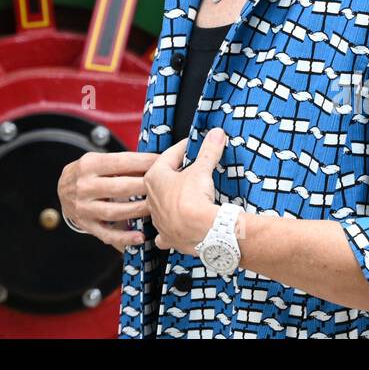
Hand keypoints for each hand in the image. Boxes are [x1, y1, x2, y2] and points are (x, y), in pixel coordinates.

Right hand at [57, 149, 159, 251]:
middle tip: (165, 187)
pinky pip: (107, 234)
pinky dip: (124, 237)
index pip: (121, 162)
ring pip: (116, 212)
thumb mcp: (98, 160)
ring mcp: (84, 207)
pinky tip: (139, 237)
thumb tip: (154, 162)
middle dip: (145, 187)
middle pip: (120, 188)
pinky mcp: (86, 224)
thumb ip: (121, 163)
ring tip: (157, 208)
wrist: (61, 188)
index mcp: (88, 165)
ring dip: (139, 210)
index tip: (162, 162)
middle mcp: (84, 186)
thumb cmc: (88, 173)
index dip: (144, 162)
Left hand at [143, 128, 225, 254]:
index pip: (169, 156)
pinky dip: (167, 230)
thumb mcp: (202, 169)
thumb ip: (208, 150)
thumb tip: (217, 133)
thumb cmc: (194, 198)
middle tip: (190, 167)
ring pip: (161, 204)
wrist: (201, 231)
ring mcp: (158, 219)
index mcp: (154, 177)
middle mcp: (151, 198)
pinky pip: (164, 232)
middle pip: (164, 180)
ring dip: (171, 199)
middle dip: (176, 173)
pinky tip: (170, 228)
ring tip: (185, 194)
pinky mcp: (167, 236)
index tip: (192, 144)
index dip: (183, 148)